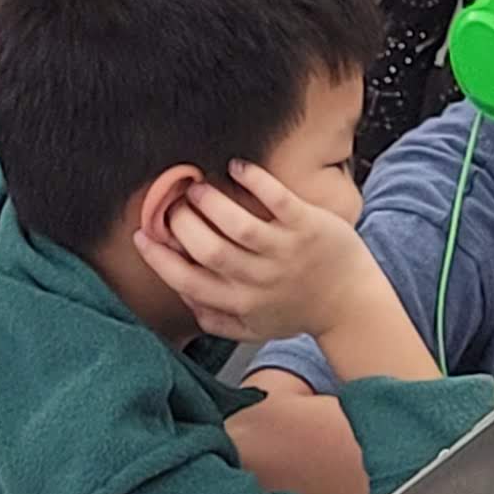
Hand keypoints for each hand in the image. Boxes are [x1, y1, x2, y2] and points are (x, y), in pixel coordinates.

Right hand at [133, 163, 384, 348]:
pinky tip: (236, 166)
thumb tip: (179, 293)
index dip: (159, 258)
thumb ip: (215, 318)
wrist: (351, 303)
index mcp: (240, 303)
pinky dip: (254, 180)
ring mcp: (285, 251)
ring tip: (197, 186)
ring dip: (210, 201)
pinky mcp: (308, 226)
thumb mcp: (253, 327)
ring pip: (237, 224)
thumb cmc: (296, 310)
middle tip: (172, 204)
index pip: (188, 282)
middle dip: (181, 223)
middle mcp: (260, 279)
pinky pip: (277, 199)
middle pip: (207, 250)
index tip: (142, 235)